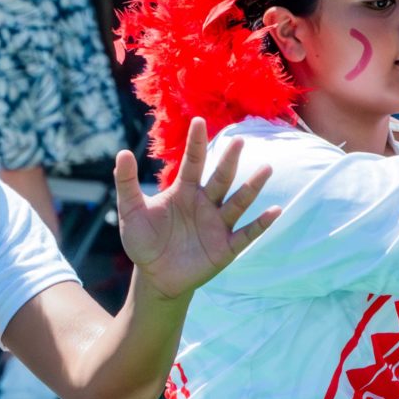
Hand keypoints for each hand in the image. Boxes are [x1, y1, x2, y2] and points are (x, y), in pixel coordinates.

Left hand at [116, 117, 280, 300]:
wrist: (154, 277)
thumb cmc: (144, 241)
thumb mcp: (131, 211)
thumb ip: (127, 183)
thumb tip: (122, 152)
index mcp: (184, 191)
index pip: (193, 163)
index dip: (196, 144)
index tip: (199, 121)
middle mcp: (205, 204)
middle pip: (220, 179)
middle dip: (229, 161)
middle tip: (239, 141)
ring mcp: (217, 225)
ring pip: (238, 202)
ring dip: (252, 187)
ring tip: (266, 168)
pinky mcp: (225, 247)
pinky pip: (246, 234)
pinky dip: (261, 224)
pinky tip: (275, 210)